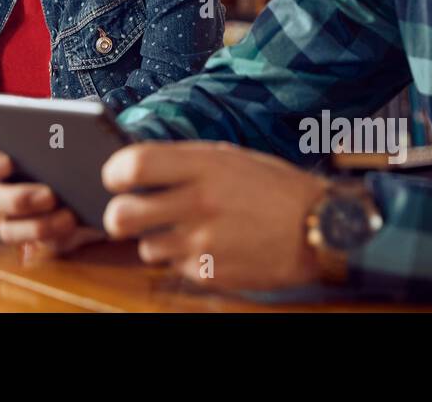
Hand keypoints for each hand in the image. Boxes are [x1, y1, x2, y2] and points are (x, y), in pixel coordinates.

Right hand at [0, 136, 102, 253]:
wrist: (104, 163)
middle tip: (50, 195)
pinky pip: (41, 246)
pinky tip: (80, 226)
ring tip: (69, 217)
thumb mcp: (71, 126)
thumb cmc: (79, 136)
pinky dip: (60, 237)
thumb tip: (66, 132)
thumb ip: (57, 126)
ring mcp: (16, 215)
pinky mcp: (42, 236)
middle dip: (16, 199)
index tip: (7, 162)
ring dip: (37, 226)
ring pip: (7, 230)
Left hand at [101, 140, 328, 290]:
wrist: (318, 228)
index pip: (134, 164)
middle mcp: (199, 204)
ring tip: (183, 229)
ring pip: (145, 247)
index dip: (114, 172)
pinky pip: (175, 267)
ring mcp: (203, 243)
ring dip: (156, 239)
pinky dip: (184, 259)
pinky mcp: (210, 274)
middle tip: (127, 211)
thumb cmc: (273, 188)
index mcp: (203, 167)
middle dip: (116, 215)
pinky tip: (209, 246)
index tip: (115, 177)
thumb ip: (184, 162)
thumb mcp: (229, 158)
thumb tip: (137, 167)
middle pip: (122, 215)